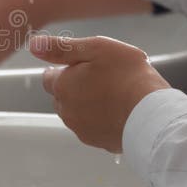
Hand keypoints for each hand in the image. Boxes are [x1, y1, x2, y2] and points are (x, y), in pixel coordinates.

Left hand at [30, 34, 169, 152]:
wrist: (152, 115)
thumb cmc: (128, 77)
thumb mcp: (96, 49)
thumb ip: (62, 48)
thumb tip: (34, 45)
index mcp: (62, 86)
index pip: (49, 77)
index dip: (65, 68)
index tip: (83, 66)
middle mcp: (66, 111)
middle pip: (63, 95)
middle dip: (77, 86)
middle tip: (104, 78)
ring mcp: (81, 129)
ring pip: (77, 112)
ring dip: (88, 103)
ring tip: (115, 94)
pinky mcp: (98, 142)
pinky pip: (94, 127)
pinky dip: (101, 119)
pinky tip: (120, 111)